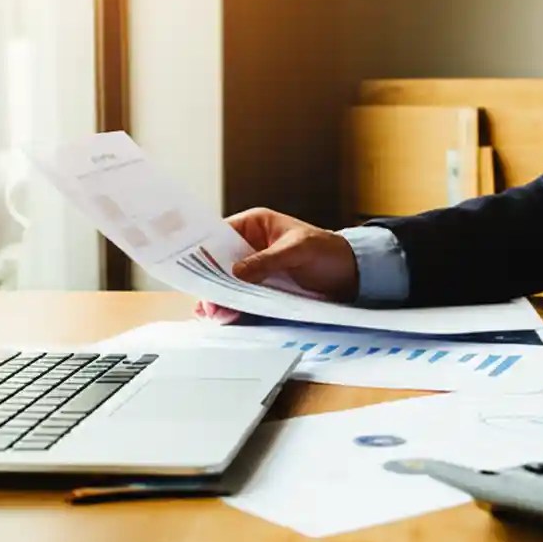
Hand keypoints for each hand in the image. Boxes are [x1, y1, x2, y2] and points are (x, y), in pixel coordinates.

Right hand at [194, 208, 358, 322]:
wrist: (351, 274)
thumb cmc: (328, 251)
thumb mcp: (299, 251)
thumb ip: (268, 260)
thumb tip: (237, 271)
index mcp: (254, 225)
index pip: (219, 234)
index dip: (204, 249)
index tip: (192, 266)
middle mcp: (249, 246)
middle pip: (219, 262)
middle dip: (210, 281)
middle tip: (205, 300)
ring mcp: (254, 269)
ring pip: (226, 282)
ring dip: (218, 297)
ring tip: (213, 312)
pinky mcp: (261, 289)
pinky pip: (239, 297)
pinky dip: (231, 307)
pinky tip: (223, 316)